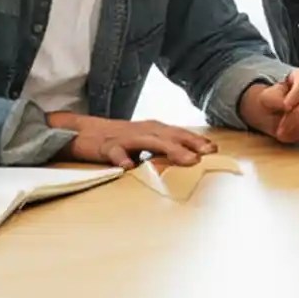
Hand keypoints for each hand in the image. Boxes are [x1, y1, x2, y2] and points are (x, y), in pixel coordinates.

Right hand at [46, 112, 215, 168]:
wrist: (83, 132)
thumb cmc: (119, 138)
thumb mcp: (145, 141)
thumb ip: (164, 148)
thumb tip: (189, 158)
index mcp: (153, 129)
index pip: (179, 133)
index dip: (197, 140)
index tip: (215, 149)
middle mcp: (143, 130)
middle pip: (170, 136)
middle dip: (191, 144)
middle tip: (208, 154)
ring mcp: (125, 137)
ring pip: (150, 143)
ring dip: (171, 150)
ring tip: (187, 160)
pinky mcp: (106, 147)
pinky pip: (115, 154)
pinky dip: (122, 159)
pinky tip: (130, 167)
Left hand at [240, 69, 298, 143]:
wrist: (272, 115)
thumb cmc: (270, 103)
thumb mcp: (265, 98)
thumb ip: (273, 97)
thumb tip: (283, 103)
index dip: (297, 93)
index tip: (285, 106)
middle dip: (298, 115)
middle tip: (281, 127)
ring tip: (285, 134)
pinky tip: (292, 135)